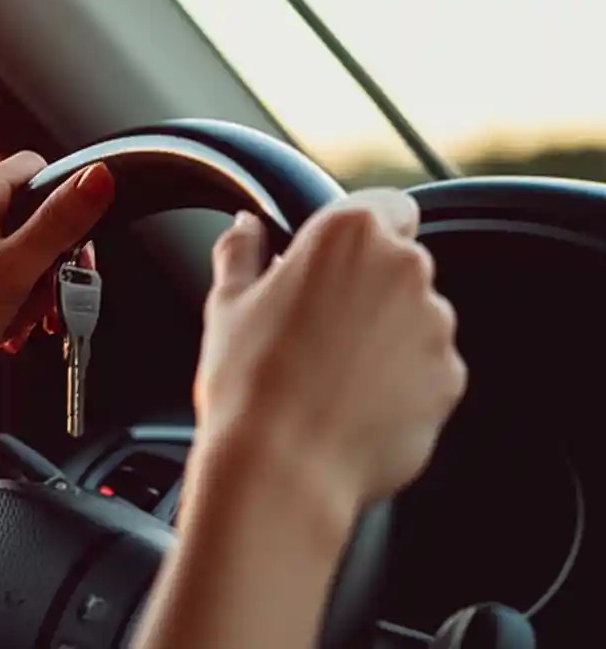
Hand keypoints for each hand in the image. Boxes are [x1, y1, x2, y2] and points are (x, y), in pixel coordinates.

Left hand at [0, 152, 114, 410]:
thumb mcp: (14, 270)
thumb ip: (59, 222)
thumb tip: (98, 178)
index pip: (35, 169)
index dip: (63, 202)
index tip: (74, 243)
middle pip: (26, 219)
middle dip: (47, 263)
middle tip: (49, 296)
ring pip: (9, 256)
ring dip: (26, 292)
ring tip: (18, 323)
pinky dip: (2, 306)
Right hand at [194, 189, 466, 506]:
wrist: (280, 469)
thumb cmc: (247, 382)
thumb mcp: (226, 305)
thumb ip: (240, 252)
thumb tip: (245, 227)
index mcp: (349, 235)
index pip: (381, 207)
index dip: (355, 237)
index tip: (326, 267)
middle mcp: (405, 269)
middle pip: (397, 265)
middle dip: (365, 290)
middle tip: (311, 330)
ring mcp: (435, 326)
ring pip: (413, 319)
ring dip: (382, 337)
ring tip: (327, 377)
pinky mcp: (449, 380)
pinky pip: (425, 370)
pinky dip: (398, 383)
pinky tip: (349, 406)